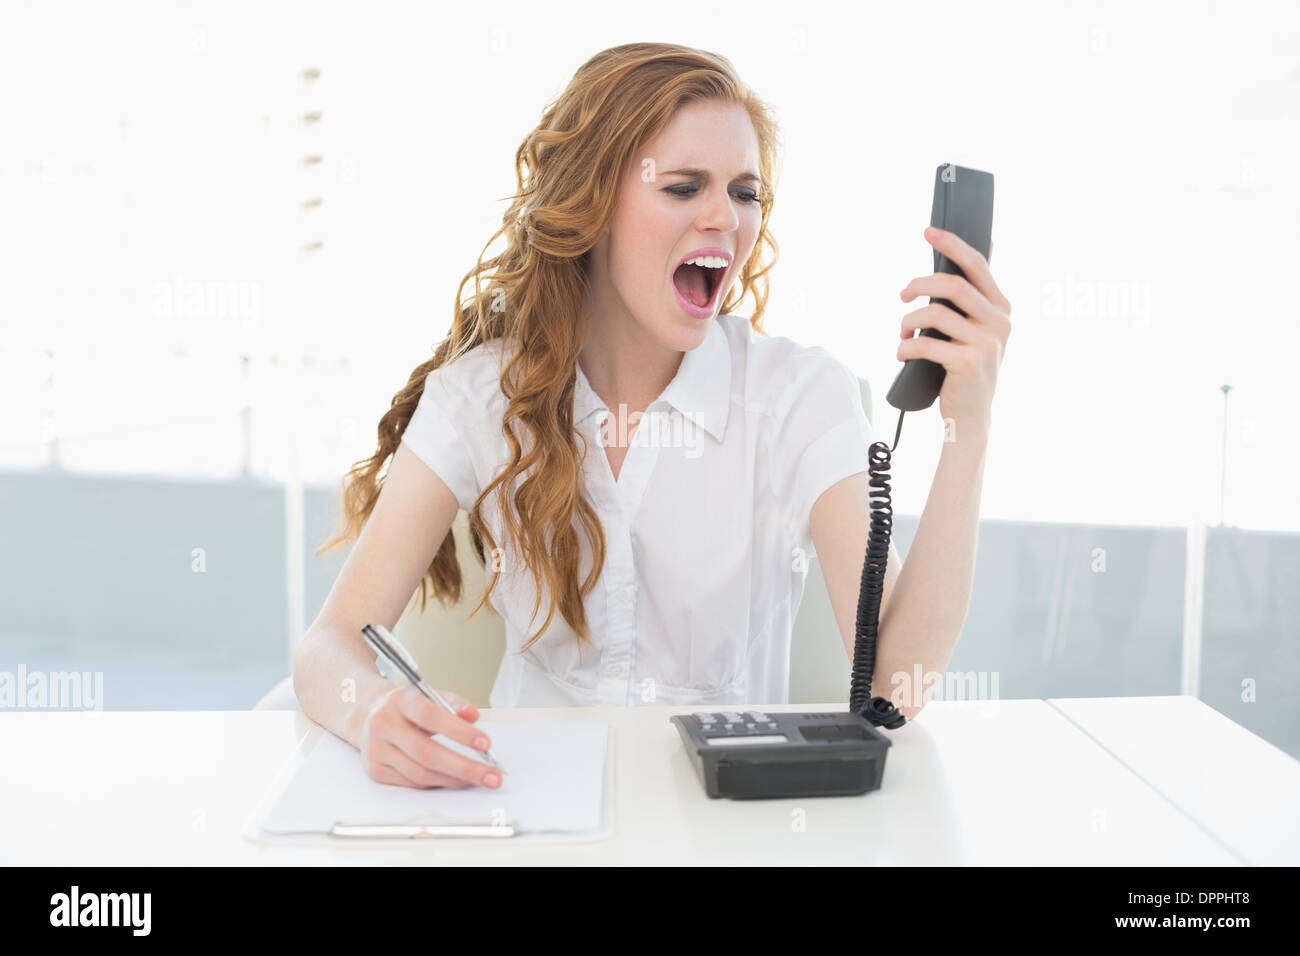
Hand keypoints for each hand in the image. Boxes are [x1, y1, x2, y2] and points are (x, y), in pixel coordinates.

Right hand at [357, 685, 500, 789]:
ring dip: (454, 780)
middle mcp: (384, 725)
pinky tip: (454, 781)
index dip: (459, 731)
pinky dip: (437, 784)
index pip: (430, 716)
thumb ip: (452, 703)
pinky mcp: (375, 770)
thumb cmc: (405, 706)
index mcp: (400, 701)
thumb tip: (473, 716)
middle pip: (427, 753)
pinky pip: (412, 783)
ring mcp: (376, 750)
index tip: (485, 743)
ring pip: (420, 773)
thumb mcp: (428, 694)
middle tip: (491, 775)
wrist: (367, 714)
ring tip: (478, 779)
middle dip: (464, 767)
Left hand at [898, 226, 1011, 436]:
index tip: (928, 231)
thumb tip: (970, 253)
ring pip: (934, 313)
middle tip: (902, 295)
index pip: (977, 265)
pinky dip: (905, 346)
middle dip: (918, 284)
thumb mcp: (974, 331)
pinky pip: (924, 343)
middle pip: (952, 284)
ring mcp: (986, 344)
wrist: (970, 417)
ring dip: (907, 321)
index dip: (951, 245)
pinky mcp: (967, 364)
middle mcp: (999, 323)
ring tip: (902, 335)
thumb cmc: (964, 369)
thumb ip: (971, 300)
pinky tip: (902, 353)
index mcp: (1002, 308)